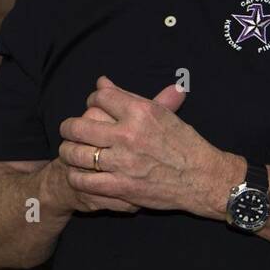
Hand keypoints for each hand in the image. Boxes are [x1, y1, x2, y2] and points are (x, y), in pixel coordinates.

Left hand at [57, 75, 236, 217]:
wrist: (202, 178)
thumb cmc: (184, 143)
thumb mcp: (161, 113)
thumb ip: (128, 97)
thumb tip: (102, 81)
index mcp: (141, 112)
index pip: (99, 97)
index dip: (91, 99)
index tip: (91, 106)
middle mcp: (129, 135)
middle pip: (78, 126)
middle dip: (68, 128)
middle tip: (68, 130)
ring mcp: (123, 163)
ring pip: (76, 154)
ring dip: (67, 152)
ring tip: (70, 151)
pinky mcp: (121, 187)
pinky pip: (84, 181)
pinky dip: (75, 176)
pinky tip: (78, 173)